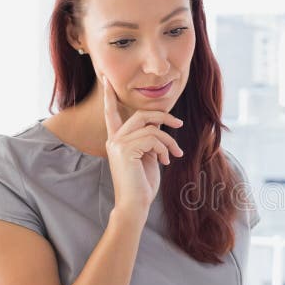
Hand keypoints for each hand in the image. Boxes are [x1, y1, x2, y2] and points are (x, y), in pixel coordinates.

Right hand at [102, 76, 183, 213]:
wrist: (136, 204)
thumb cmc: (143, 184)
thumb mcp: (148, 157)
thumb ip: (150, 139)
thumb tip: (161, 124)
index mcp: (117, 140)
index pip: (111, 113)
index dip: (110, 97)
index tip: (106, 80)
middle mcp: (114, 139)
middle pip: (140, 114)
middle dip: (163, 116)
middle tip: (179, 125)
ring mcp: (118, 144)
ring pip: (151, 128)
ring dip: (169, 141)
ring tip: (176, 154)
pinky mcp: (125, 150)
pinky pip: (153, 138)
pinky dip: (165, 148)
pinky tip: (166, 162)